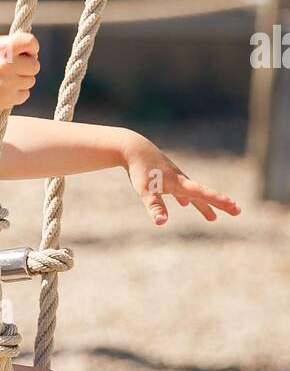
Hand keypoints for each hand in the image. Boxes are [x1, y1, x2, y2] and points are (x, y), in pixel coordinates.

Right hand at [0, 32, 39, 111]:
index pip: (31, 42)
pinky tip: (5, 89)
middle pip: (35, 65)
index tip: (28, 51)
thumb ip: (16, 45)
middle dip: (28, 66)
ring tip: (6, 78)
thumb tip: (35, 53)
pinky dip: (18, 92)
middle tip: (16, 67)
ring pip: (31, 81)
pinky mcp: (7, 100)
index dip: (33, 47)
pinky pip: (25, 94)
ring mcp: (6, 84)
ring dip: (22, 80)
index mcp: (3, 48)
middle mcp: (5, 65)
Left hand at [121, 133, 240, 226]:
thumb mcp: (145, 191)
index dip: (219, 201)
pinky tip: (183, 203)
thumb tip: (161, 223)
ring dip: (202, 206)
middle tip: (237, 212)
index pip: (204, 194)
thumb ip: (155, 207)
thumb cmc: (139, 169)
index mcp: (179, 184)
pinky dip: (185, 198)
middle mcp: (180, 180)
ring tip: (212, 217)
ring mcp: (173, 177)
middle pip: (203, 195)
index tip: (235, 207)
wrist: (133, 147)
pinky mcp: (165, 176)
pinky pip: (180, 190)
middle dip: (219, 204)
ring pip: (192, 194)